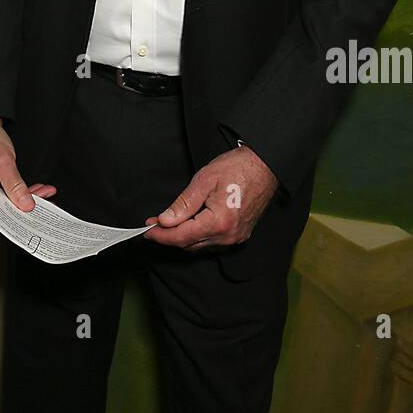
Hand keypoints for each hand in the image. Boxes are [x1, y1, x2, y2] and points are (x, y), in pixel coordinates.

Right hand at [0, 116, 55, 212]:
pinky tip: (39, 190)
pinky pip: (10, 194)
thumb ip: (14, 185)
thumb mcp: (2, 163)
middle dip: (27, 207)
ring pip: (10, 202)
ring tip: (46, 195)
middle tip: (46, 207)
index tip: (33, 217)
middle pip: (5, 210)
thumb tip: (26, 204)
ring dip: (29, 198)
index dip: (16, 219)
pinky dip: (25, 192)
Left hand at [143, 146, 277, 250]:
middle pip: (189, 244)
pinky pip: (212, 243)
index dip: (161, 235)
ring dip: (183, 237)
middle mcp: (228, 236)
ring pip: (200, 246)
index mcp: (218, 222)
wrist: (265, 166)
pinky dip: (198, 236)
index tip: (147, 230)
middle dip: (169, 236)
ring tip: (169, 223)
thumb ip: (183, 203)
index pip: (182, 236)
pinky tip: (190, 224)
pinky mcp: (240, 235)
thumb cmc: (237, 168)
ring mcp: (235, 238)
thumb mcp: (204, 180)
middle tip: (154, 223)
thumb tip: (165, 220)